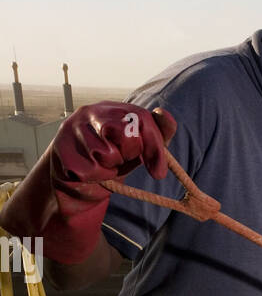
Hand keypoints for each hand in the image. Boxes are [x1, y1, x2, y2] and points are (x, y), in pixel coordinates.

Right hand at [0, 102, 176, 263]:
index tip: (158, 172)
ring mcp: (71, 128)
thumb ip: (155, 137)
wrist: (76, 186)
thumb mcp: (136, 151)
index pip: (141, 118)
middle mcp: (89, 112)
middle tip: (120, 161)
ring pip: (106, 153)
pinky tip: (89, 174)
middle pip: (125, 132)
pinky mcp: (61, 149)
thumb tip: (166, 117)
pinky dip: (95, 178)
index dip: (154, 146)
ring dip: (109, 168)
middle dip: (128, 154)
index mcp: (111, 109)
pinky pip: (90, 169)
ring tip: (102, 166)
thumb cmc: (109, 164)